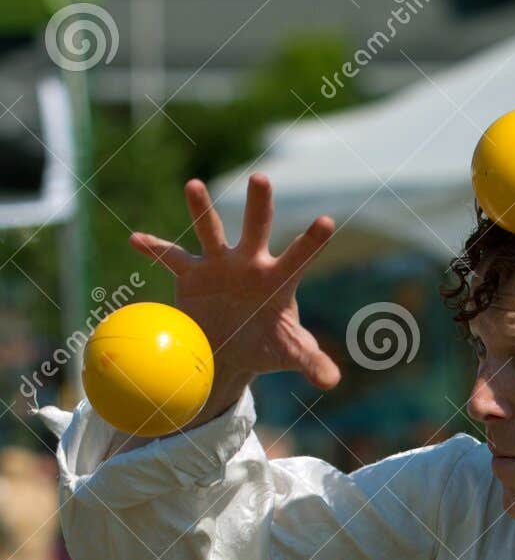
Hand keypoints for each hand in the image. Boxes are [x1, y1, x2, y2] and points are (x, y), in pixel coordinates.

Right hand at [129, 173, 339, 399]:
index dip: (312, 241)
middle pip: (256, 229)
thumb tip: (332, 381)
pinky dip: (154, 249)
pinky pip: (170, 258)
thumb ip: (312, 362)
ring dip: (201, 210)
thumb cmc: (267, 344)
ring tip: (194, 185)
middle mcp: (249, 263)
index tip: (327, 221)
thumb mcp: (290, 353)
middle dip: (259, 205)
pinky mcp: (191, 273)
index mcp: (278, 279)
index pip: (299, 257)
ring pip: (210, 232)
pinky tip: (136, 239)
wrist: (230, 350)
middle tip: (261, 179)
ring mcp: (218, 264)